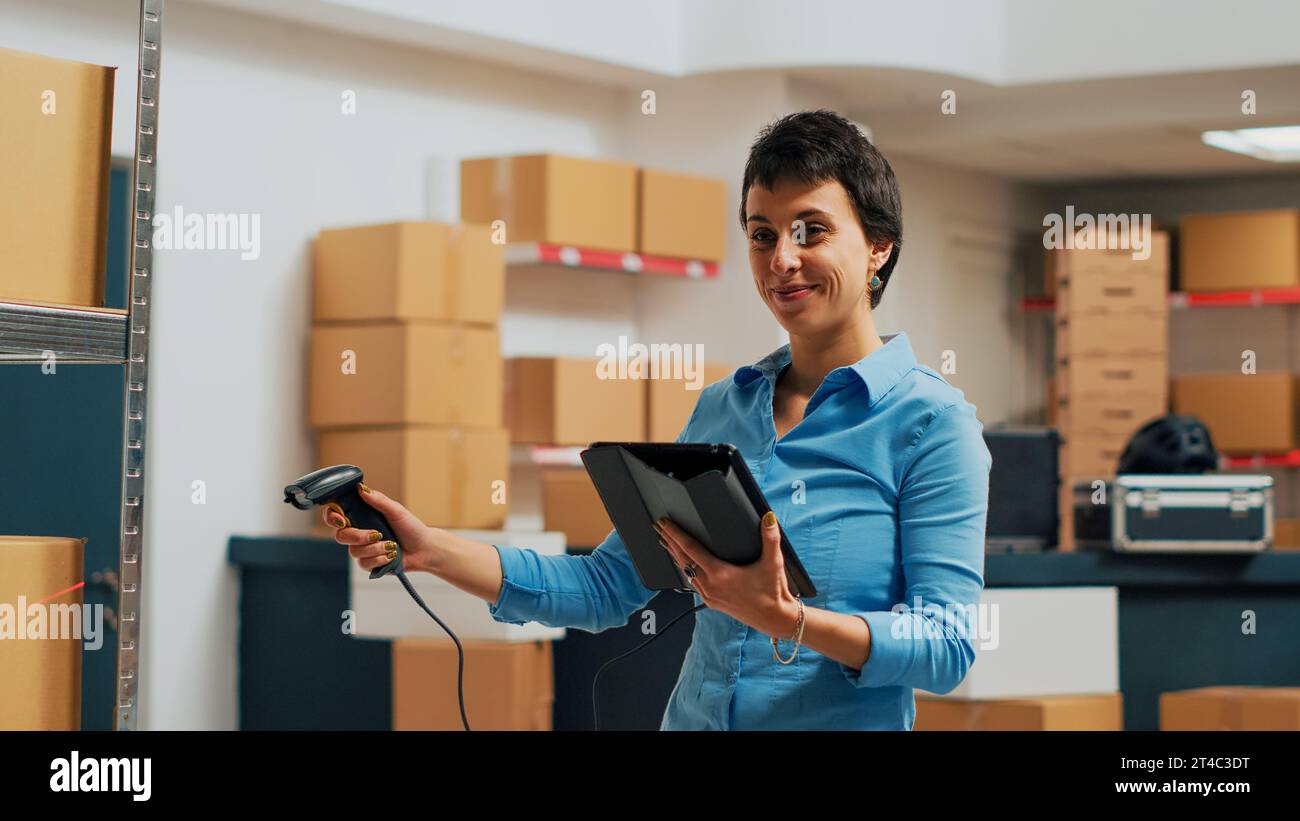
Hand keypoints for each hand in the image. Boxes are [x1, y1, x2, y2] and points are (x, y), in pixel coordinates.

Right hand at [322, 485, 437, 574]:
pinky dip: (380, 559)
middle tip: (376, 534)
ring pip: (353, 551)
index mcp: (362, 516)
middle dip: (358, 536)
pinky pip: (363, 563)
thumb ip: (379, 501)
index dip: (332, 516)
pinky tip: (391, 555)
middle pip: (341, 535)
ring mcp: (363, 548)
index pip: (336, 515)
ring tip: (392, 545)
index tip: (342, 519)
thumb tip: (361, 488)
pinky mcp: (369, 563)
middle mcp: (359, 532)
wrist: (424, 549)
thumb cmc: (411, 528)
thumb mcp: (396, 511)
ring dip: (375, 548)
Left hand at [656, 511, 799, 639]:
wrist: (775, 619)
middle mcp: (711, 586)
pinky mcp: (712, 602)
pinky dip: (685, 570)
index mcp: (720, 574)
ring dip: (675, 556)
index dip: (675, 534)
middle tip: (659, 528)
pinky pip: (692, 583)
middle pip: (682, 559)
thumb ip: (771, 537)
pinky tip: (683, 566)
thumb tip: (768, 518)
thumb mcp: (773, 562)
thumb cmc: (774, 593)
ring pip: (685, 572)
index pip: (691, 549)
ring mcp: (710, 596)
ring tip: (666, 543)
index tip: (665, 524)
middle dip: (669, 542)